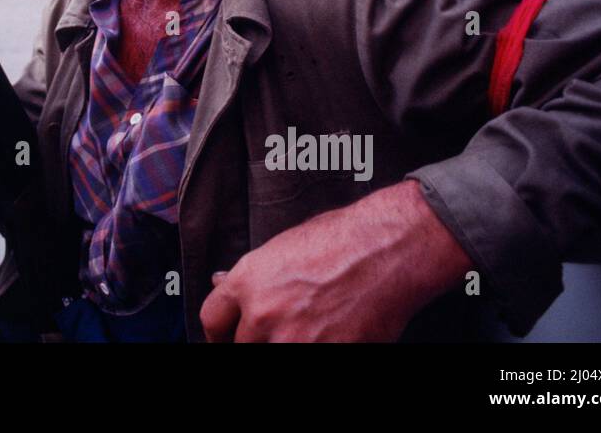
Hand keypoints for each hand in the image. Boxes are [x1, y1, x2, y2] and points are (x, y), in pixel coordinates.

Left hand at [199, 181, 472, 341]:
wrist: (388, 250)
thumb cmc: (342, 239)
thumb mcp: (281, 248)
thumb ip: (250, 276)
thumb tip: (223, 285)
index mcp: (247, 282)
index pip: (211, 321)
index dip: (218, 332)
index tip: (226, 336)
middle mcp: (263, 314)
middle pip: (239, 347)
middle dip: (250, 342)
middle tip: (269, 335)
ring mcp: (294, 340)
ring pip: (268, 355)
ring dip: (278, 346)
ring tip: (302, 333)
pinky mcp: (328, 353)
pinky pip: (307, 360)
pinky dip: (315, 347)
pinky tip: (325, 337)